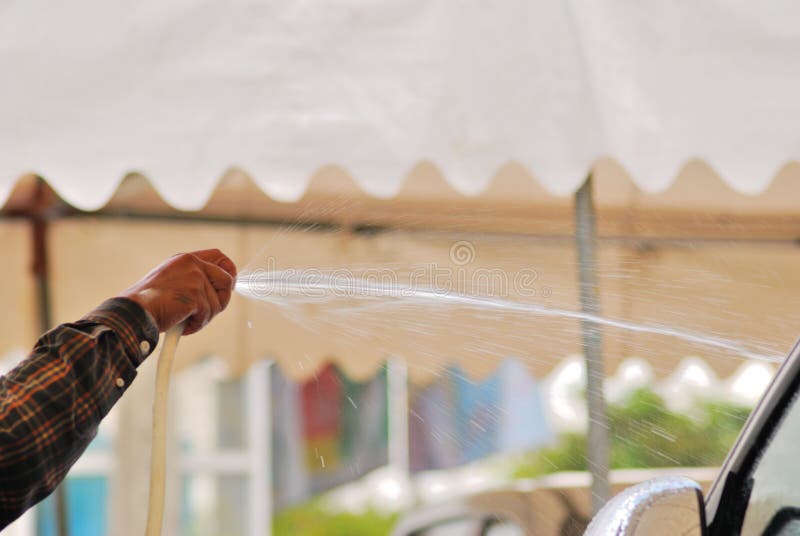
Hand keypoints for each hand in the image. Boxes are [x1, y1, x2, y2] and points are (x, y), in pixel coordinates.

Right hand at [120, 249, 236, 334]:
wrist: (133, 312)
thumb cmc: (148, 303)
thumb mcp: (172, 281)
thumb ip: (193, 279)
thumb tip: (221, 289)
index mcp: (186, 259)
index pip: (219, 256)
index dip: (229, 272)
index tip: (229, 286)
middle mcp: (192, 264)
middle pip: (227, 282)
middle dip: (220, 301)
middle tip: (203, 313)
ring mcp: (194, 278)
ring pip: (218, 303)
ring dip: (204, 318)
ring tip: (184, 320)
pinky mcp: (195, 295)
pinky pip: (207, 315)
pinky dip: (195, 325)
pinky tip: (180, 325)